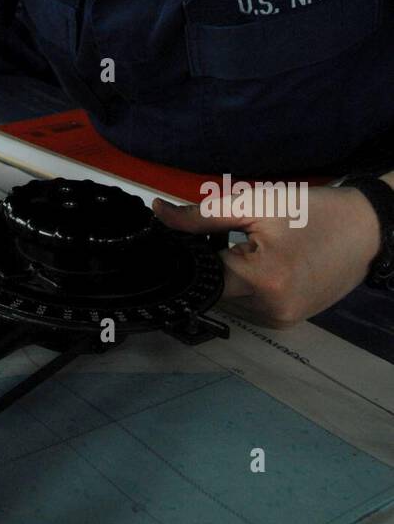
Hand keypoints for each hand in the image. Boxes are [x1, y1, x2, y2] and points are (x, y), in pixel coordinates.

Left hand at [151, 183, 381, 327]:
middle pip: (215, 288)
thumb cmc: (312, 212)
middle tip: (227, 234)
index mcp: (260, 282)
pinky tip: (262, 261)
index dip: (189, 252)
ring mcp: (281, 320)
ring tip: (250, 245)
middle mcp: (270, 311)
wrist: (366, 228)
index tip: (189, 234)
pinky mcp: (289, 320)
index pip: (200, 274)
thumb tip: (159, 215)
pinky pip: (252, 304)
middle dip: (213, 261)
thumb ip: (202, 214)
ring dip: (230, 274)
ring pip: (232, 298)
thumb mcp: (255, 203)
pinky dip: (249, 284)